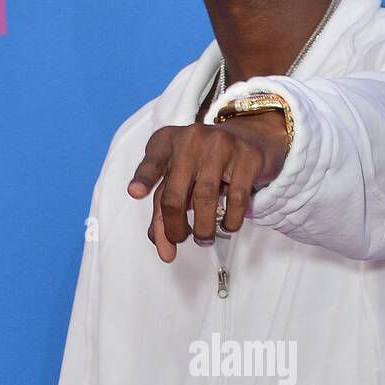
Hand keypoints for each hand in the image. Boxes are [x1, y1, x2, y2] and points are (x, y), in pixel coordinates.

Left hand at [127, 111, 288, 260]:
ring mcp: (221, 145)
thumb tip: (161, 246)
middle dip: (174, 227)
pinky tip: (227, 227)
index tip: (134, 193)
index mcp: (167, 141)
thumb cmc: (204, 164)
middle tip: (180, 240)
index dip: (143, 178)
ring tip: (203, 239)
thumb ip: (163, 207)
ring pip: (205, 197)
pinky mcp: (247, 157)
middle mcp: (191, 138)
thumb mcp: (179, 177)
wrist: (250, 138)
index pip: (152, 162)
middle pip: (174, 193)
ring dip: (203, 228)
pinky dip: (230, 220)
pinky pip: (236, 198)